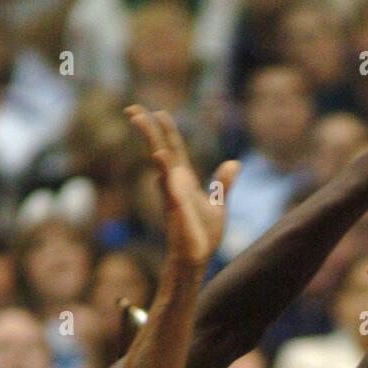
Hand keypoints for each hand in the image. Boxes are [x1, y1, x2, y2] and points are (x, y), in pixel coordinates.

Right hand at [126, 105, 238, 267]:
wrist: (196, 259)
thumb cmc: (203, 236)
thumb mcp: (218, 205)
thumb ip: (223, 184)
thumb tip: (234, 163)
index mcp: (185, 180)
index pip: (174, 149)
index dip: (167, 130)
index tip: (158, 112)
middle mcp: (174, 183)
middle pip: (160, 148)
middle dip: (148, 128)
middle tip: (132, 108)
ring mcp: (172, 193)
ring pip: (159, 161)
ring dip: (151, 140)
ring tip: (139, 119)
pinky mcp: (175, 207)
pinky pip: (168, 185)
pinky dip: (164, 170)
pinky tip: (160, 155)